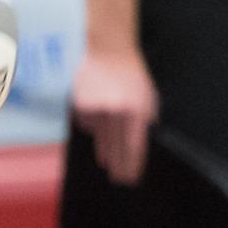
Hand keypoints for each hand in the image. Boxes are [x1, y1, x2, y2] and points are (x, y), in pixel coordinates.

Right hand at [71, 46, 158, 184]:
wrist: (106, 48)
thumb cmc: (129, 72)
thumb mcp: (147, 92)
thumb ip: (147, 116)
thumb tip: (141, 142)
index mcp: (136, 107)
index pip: (134, 144)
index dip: (132, 163)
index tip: (130, 177)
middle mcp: (116, 110)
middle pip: (116, 147)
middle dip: (118, 165)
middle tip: (119, 179)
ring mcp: (96, 108)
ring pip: (99, 136)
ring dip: (104, 149)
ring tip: (107, 161)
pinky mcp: (80, 104)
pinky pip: (86, 123)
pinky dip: (92, 123)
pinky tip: (97, 113)